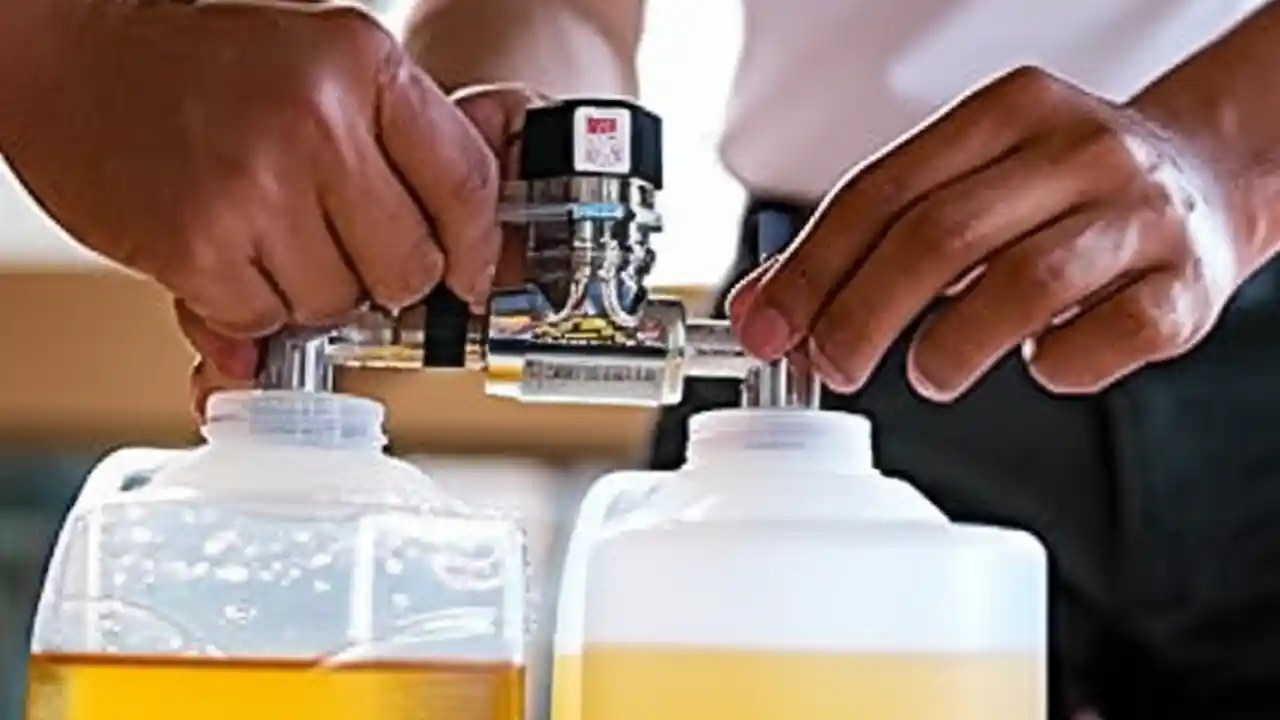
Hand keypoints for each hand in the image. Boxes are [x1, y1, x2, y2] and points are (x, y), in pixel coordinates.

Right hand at [181, 83, 532, 412]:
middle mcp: (318, 119)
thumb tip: (472, 265)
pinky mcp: (198, 244)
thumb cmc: (207, 72)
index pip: (466, 185)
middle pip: (409, 265)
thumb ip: (400, 150)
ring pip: (338, 304)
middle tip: (338, 247)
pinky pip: (264, 322)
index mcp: (364, 65)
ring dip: (309, 293)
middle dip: (382, 277)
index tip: (468, 275)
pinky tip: (224, 249)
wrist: (76, 63)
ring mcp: (256, 184)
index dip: (476, 248)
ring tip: (266, 233)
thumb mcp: (325, 71)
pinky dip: (247, 306)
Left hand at [731, 67, 1256, 400]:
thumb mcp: (967, 184)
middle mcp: (1077, 150)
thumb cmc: (1064, 190)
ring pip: (1021, 287)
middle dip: (862, 315)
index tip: (771, 326)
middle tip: (835, 364)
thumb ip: (868, 240)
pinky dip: (1053, 366)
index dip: (813, 268)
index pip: (882, 191)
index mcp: (1008, 111)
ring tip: (928, 373)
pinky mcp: (1186, 285)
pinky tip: (1036, 361)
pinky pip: (1104, 341)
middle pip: (939, 237)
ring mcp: (1140, 214)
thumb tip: (766, 309)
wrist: (1206, 178)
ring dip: (949, 348)